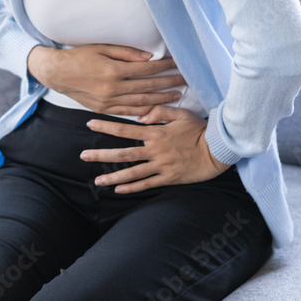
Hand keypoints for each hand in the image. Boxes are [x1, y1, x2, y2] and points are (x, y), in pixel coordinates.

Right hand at [27, 44, 186, 116]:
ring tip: (176, 96)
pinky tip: (155, 109)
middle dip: (169, 83)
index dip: (164, 66)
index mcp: (113, 70)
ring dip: (161, 100)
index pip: (147, 69)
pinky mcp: (103, 109)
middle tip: (185, 80)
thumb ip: (126, 52)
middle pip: (148, 87)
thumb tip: (148, 57)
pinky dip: (143, 112)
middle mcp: (112, 88)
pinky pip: (128, 112)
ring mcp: (108, 101)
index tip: (178, 63)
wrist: (57, 73)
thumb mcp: (102, 47)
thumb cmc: (79, 56)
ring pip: (141, 103)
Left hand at [79, 105, 230, 192]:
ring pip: (132, 173)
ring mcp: (160, 166)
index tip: (90, 123)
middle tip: (83, 155)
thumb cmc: (199, 129)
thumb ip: (160, 111)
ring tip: (97, 181)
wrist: (217, 150)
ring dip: (113, 177)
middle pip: (123, 154)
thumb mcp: (181, 113)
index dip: (106, 126)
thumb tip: (141, 117)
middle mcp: (154, 151)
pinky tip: (119, 190)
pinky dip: (132, 188)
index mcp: (155, 133)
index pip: (125, 129)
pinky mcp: (168, 178)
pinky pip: (147, 184)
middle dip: (101, 155)